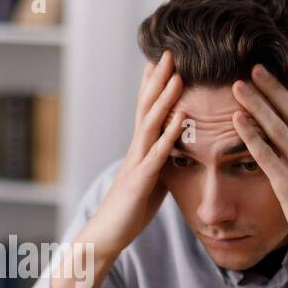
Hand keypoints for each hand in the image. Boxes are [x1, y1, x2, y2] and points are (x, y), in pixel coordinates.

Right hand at [84, 49, 185, 255]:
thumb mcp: (152, 180)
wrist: (106, 235)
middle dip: (157, 80)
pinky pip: (158, 154)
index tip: (164, 59)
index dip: (154, 84)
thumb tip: (179, 150)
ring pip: (150, 124)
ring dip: (164, 99)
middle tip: (168, 52)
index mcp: (140, 149)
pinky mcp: (141, 181)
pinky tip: (181, 119)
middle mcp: (136, 150)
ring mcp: (137, 163)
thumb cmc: (129, 210)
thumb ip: (162, 161)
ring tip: (177, 76)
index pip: (147, 109)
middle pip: (146, 107)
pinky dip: (170, 135)